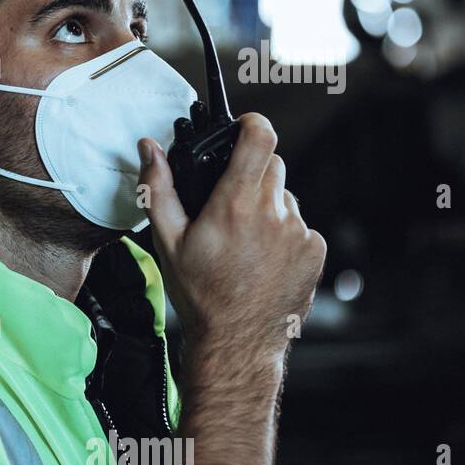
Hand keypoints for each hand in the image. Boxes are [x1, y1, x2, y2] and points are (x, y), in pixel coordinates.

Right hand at [136, 113, 326, 356]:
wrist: (237, 340)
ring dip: (266, 207)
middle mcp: (273, 213)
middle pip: (271, 165)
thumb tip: (149, 150)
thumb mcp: (167, 241)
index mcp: (235, 204)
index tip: (243, 128)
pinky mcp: (315, 249)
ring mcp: (299, 231)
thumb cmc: (200, 293)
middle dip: (250, 175)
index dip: (252, 123)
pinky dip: (283, 233)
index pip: (260, 138)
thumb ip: (158, 188)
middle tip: (229, 206)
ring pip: (284, 197)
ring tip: (245, 242)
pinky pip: (299, 225)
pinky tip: (263, 258)